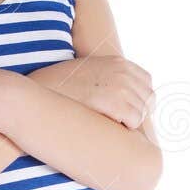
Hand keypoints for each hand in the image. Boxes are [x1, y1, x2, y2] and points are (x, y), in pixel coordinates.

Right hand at [29, 55, 153, 128]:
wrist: (41, 91)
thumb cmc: (59, 87)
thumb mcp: (87, 72)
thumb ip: (106, 78)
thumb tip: (119, 97)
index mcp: (118, 62)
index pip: (147, 82)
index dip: (139, 99)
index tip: (128, 110)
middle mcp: (123, 72)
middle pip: (148, 98)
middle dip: (137, 112)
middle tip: (119, 122)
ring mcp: (120, 86)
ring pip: (142, 112)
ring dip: (130, 121)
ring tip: (109, 124)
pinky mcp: (115, 102)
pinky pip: (135, 121)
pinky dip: (126, 127)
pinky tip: (108, 126)